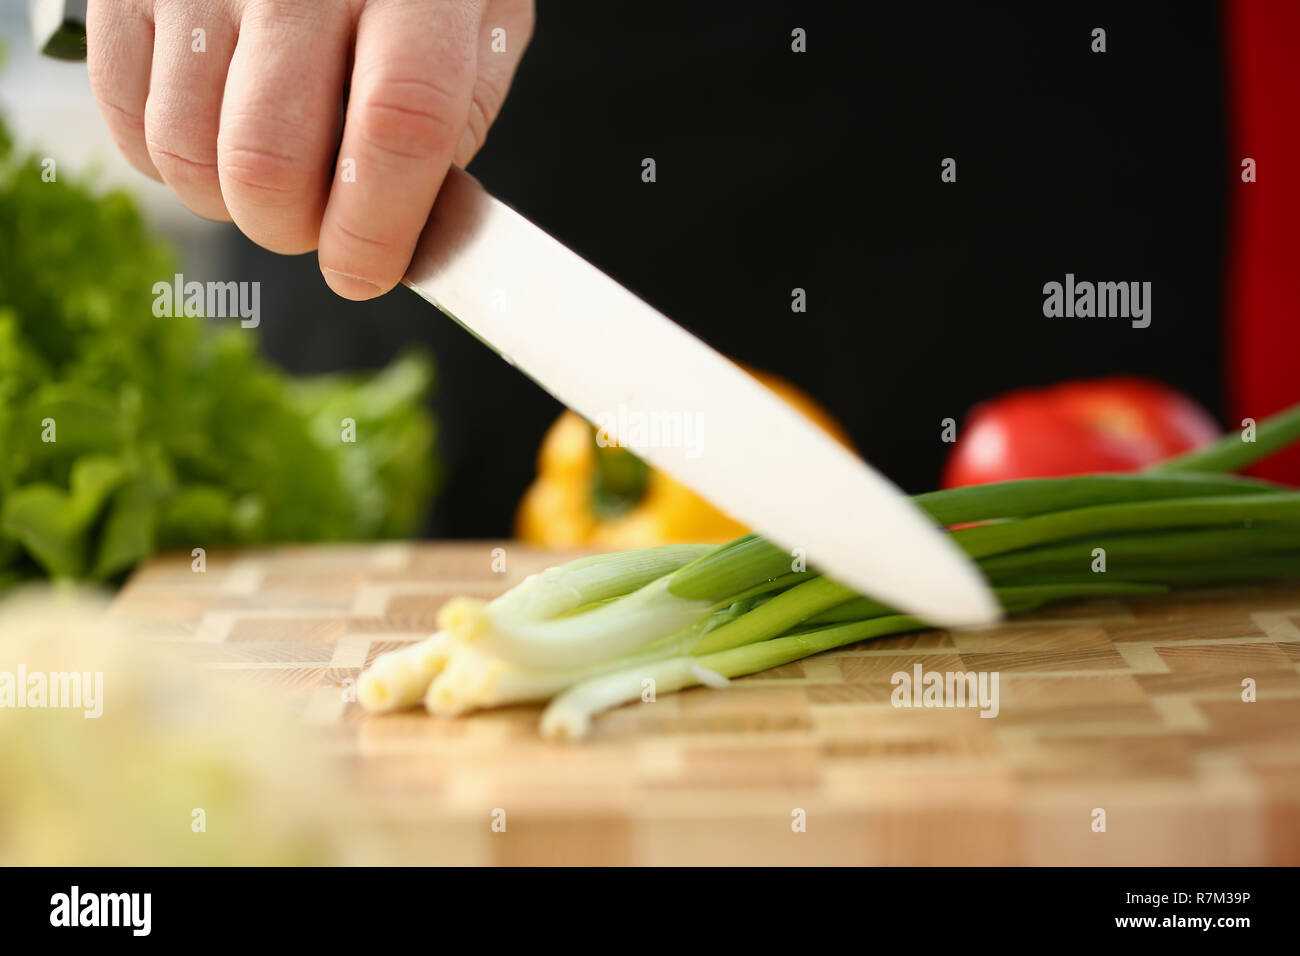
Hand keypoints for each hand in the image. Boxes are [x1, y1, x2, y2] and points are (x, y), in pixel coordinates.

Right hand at [86, 0, 533, 298]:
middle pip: (269, 162)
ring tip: (274, 164)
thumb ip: (458, 117)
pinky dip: (170, 160)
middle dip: (293, 230)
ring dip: (230, 201)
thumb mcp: (479, 19)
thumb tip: (412, 223)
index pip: (399, 125)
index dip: (376, 227)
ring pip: (188, 155)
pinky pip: (127, 120)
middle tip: (320, 221)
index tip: (365, 272)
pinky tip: (217, 129)